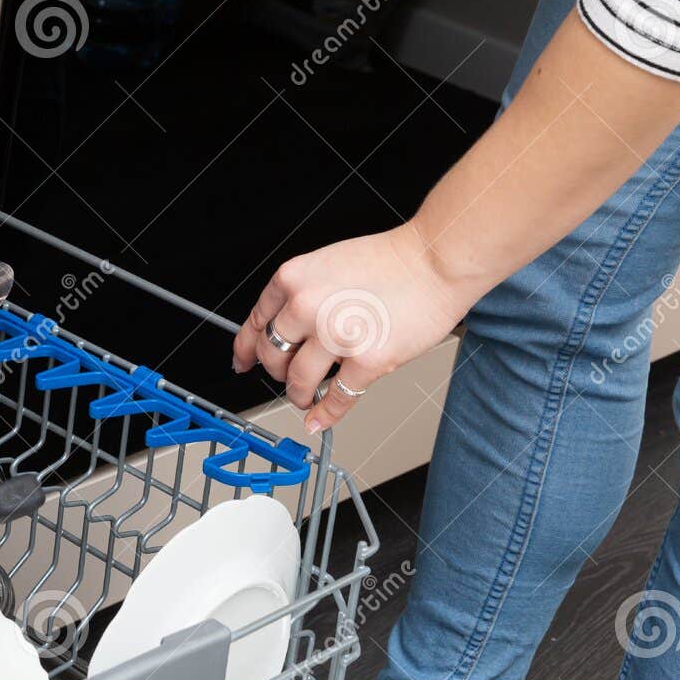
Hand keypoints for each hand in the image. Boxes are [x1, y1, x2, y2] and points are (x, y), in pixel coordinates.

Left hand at [232, 224, 477, 432]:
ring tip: (304, 398)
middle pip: (271, 354)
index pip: (255, 322)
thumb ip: (303, 293)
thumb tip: (287, 327)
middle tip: (285, 379)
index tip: (243, 362)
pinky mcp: (366, 360)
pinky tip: (318, 420)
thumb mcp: (327, 264)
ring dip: (297, 395)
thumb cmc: (392, 260)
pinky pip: (336, 397)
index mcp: (293, 279)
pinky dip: (324, 414)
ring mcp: (334, 335)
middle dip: (276, 372)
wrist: (435, 261)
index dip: (246, 348)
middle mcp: (305, 307)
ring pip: (298, 380)